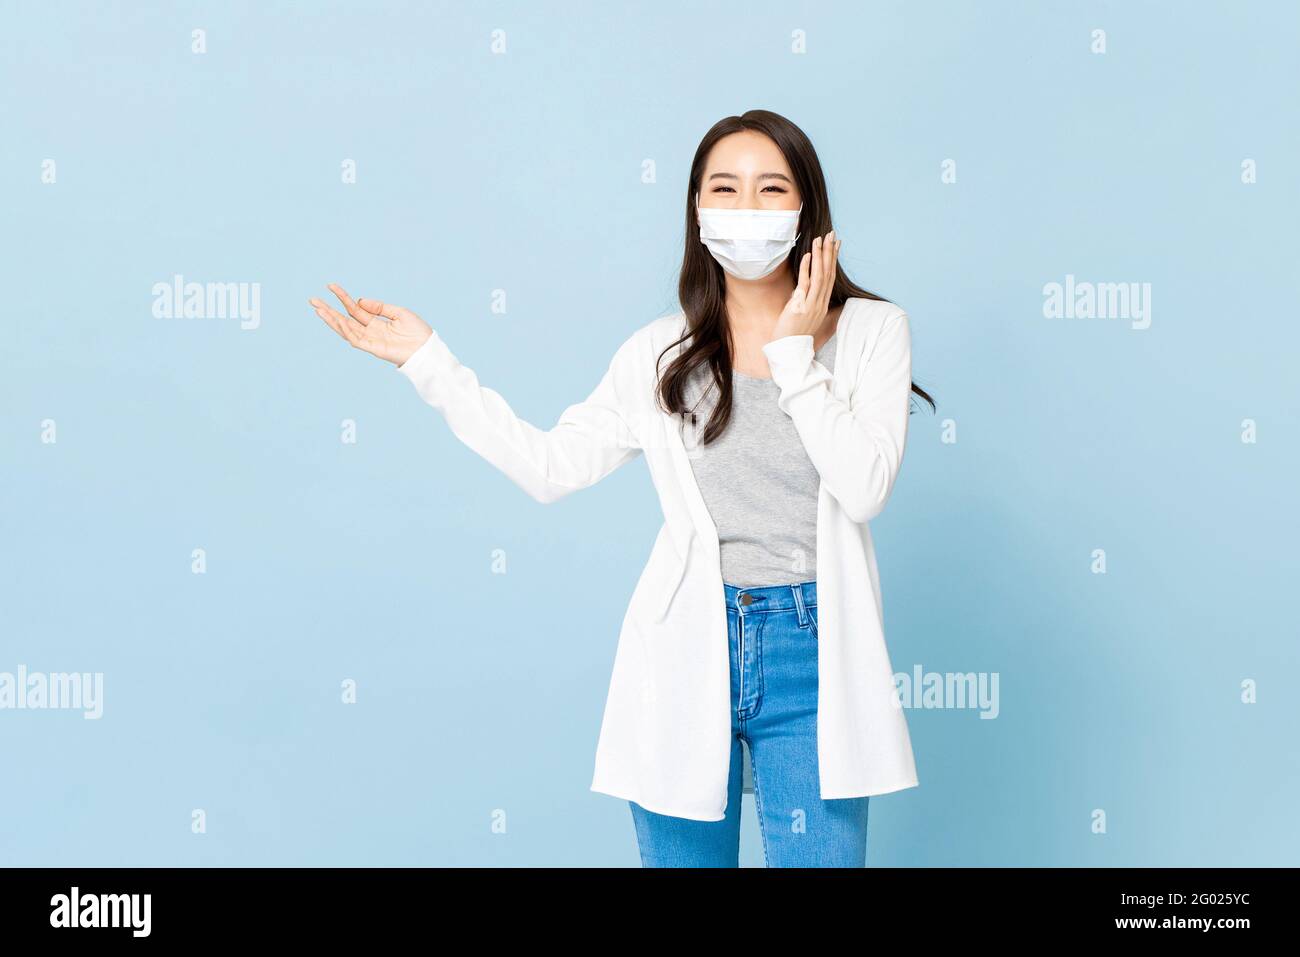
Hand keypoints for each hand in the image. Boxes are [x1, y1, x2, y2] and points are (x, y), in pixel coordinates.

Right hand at [310, 284, 431, 365]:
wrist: (427, 348)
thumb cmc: (417, 332)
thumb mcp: (399, 312)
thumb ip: (379, 307)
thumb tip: (360, 301)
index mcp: (375, 322)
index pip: (354, 309)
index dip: (342, 297)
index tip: (331, 286)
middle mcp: (370, 331)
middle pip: (344, 319)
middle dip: (328, 310)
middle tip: (312, 300)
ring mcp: (370, 340)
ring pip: (345, 330)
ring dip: (331, 320)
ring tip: (318, 309)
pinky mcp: (373, 349)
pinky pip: (356, 339)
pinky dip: (346, 330)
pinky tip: (338, 321)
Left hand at [771, 230, 840, 341]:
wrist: (787, 351)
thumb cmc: (792, 334)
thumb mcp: (804, 315)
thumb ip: (806, 300)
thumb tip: (804, 287)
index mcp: (822, 305)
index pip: (830, 277)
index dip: (833, 259)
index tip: (835, 244)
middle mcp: (820, 303)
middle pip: (828, 273)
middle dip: (830, 253)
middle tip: (831, 235)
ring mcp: (811, 305)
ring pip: (819, 276)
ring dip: (820, 256)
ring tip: (820, 240)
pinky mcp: (799, 307)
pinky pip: (805, 284)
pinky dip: (807, 269)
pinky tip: (808, 256)